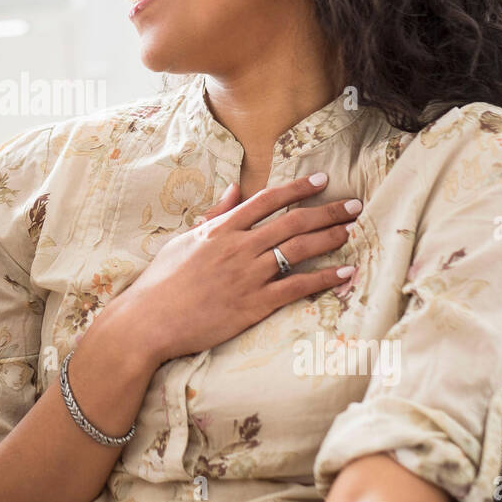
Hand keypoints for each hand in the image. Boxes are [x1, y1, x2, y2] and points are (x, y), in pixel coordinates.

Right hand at [110, 172, 360, 366]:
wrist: (148, 321)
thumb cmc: (161, 282)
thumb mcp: (183, 240)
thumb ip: (213, 214)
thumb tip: (234, 187)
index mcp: (220, 229)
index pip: (266, 200)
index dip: (297, 188)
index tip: (321, 180)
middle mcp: (237, 247)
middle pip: (292, 221)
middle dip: (327, 211)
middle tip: (354, 204)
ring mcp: (247, 276)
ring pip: (299, 250)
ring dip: (330, 238)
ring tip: (352, 230)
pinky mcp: (254, 304)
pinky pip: (297, 287)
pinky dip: (324, 278)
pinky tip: (345, 272)